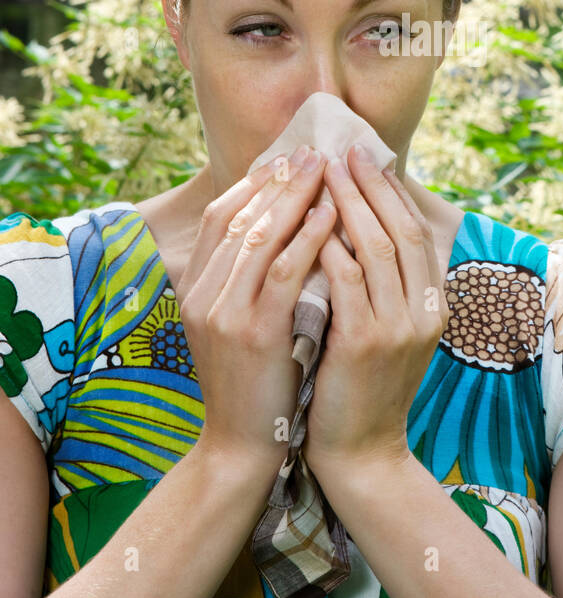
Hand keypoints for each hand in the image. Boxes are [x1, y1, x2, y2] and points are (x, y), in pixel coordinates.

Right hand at [174, 146, 336, 478]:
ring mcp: (225, 313)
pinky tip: (331, 214)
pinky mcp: (255, 332)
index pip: (219, 217)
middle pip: (237, 216)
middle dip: (277, 179)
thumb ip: (246, 280)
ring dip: (295, 196)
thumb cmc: (253, 385)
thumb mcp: (236, 325)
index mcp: (195, 290)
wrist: (242, 448)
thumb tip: (280, 228)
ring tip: (327, 168)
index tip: (288, 159)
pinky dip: (307, 237)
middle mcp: (202, 295)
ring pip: (259, 235)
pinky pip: (283, 270)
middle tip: (312, 150)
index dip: (254, 184)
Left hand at [302, 143, 450, 481]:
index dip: (391, 193)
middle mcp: (423, 312)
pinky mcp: (365, 343)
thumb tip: (357, 231)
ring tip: (323, 172)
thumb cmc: (361, 389)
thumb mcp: (386, 332)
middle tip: (345, 150)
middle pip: (400, 229)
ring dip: (348, 204)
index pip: (415, 233)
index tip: (366, 159)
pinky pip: (347, 281)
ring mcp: (398, 328)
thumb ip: (381, 287)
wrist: (360, 455)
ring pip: (375, 247)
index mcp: (432, 306)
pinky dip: (329, 246)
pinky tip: (309, 222)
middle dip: (371, 185)